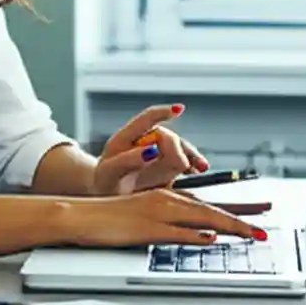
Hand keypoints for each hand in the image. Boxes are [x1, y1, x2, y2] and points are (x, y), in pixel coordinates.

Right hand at [65, 188, 268, 246]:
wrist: (80, 214)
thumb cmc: (109, 218)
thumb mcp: (147, 218)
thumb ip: (175, 225)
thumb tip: (205, 234)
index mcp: (167, 198)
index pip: (209, 204)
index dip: (236, 209)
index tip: (260, 212)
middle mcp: (166, 201)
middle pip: (211, 209)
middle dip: (242, 216)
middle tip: (266, 223)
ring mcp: (157, 214)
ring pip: (200, 217)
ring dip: (228, 225)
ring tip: (251, 234)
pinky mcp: (145, 228)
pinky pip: (175, 232)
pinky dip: (193, 235)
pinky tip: (209, 238)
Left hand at [91, 104, 208, 194]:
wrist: (107, 195)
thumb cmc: (104, 182)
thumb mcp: (109, 173)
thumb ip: (128, 160)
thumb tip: (152, 150)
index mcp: (126, 138)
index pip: (146, 118)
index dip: (163, 112)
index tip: (178, 110)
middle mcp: (143, 141)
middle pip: (168, 137)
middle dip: (177, 148)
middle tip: (183, 166)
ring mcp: (155, 153)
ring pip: (179, 148)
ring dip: (191, 155)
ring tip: (201, 167)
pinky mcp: (164, 167)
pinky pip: (183, 162)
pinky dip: (192, 165)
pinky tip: (198, 172)